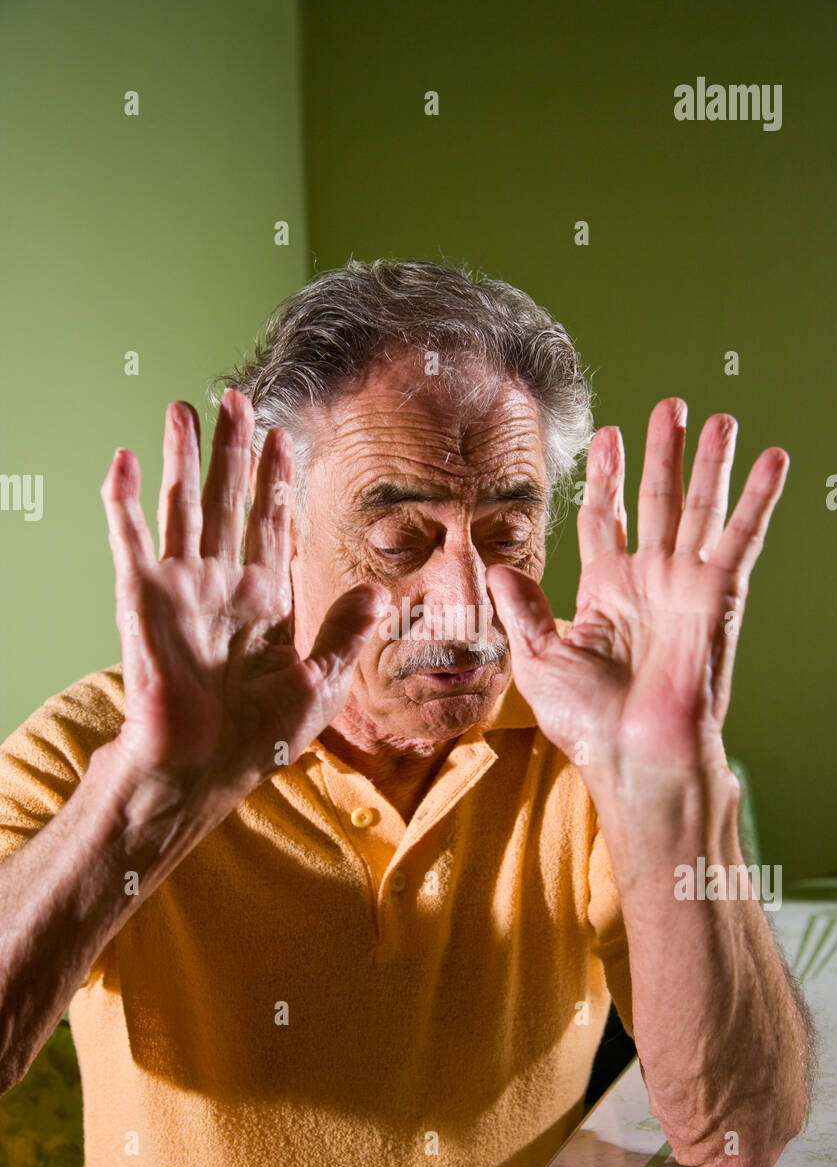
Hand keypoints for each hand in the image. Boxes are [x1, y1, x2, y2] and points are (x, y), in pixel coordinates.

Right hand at [101, 390, 386, 793]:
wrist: (204, 767)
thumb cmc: (259, 737)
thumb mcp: (320, 683)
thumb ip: (344, 633)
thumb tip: (381, 592)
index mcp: (264, 600)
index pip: (272, 524)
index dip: (278, 481)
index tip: (286, 438)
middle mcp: (223, 584)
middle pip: (228, 500)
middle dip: (234, 450)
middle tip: (236, 399)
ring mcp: (182, 587)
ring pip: (183, 505)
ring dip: (183, 457)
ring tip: (184, 407)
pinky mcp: (145, 598)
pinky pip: (132, 540)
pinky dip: (124, 501)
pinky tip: (124, 459)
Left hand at [485, 398, 788, 774]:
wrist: (635, 756)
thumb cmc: (588, 723)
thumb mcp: (538, 659)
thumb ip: (522, 609)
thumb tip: (496, 567)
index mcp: (605, 592)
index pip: (606, 520)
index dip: (608, 478)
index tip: (607, 435)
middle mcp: (648, 581)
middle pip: (656, 500)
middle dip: (662, 453)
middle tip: (668, 407)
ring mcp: (686, 584)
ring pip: (700, 507)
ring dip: (710, 462)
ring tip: (715, 418)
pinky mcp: (719, 594)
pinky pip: (741, 537)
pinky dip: (759, 498)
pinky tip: (772, 460)